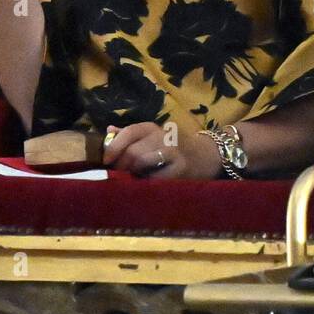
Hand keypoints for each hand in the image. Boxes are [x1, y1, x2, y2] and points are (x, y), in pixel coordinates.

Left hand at [103, 122, 222, 178]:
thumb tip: (108, 130)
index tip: (106, 161)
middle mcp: (163, 136)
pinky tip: (147, 185)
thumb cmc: (174, 147)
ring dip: (132, 174)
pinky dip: (147, 183)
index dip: (114, 146)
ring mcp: (173, 152)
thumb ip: (131, 135)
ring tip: (133, 180)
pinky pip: (155, 178)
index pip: (130, 131)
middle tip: (120, 176)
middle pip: (133, 150)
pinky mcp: (181, 169)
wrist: (207, 156)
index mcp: (153, 128)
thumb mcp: (153, 136)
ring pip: (142, 162)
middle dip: (122, 166)